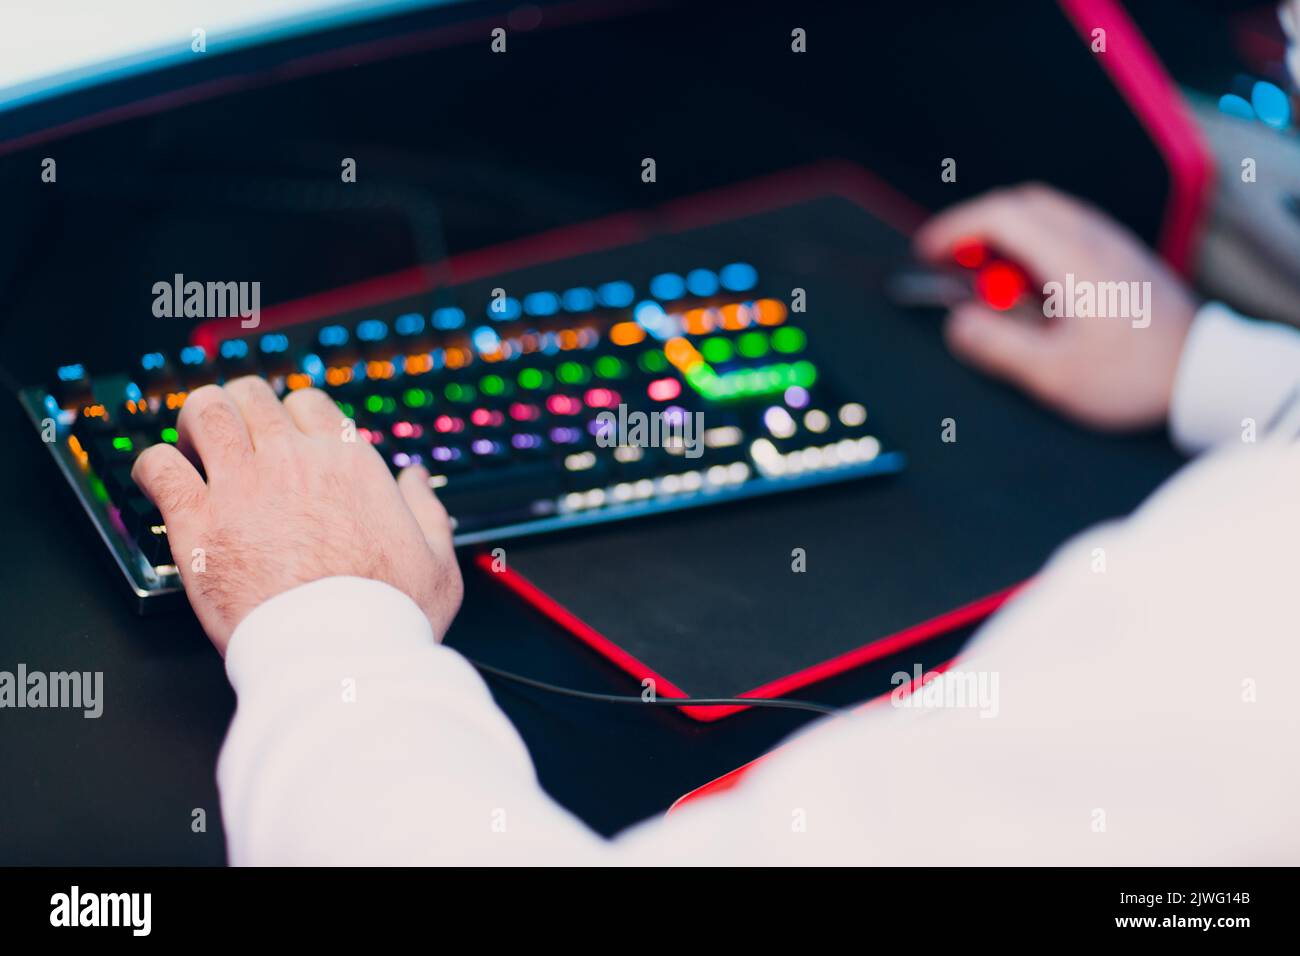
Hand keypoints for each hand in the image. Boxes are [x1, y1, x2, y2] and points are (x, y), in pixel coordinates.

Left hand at [130, 377, 462, 653]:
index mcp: (350, 464)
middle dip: (241, 410)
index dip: (294, 418)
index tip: (287, 441)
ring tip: (195, 446)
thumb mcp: (438, 562)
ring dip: (197, 422)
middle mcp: (294, 461)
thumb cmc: (389, 615)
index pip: (309, 404)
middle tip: (234, 439)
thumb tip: (416, 480)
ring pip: (205, 411)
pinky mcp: (198, 521)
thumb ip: (427, 511)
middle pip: (253, 396)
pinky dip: (154, 467)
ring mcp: (243, 485)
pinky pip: (158, 466)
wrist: (340, 656)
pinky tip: (162, 483)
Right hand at [914, 183, 1198, 429]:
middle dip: (975, 227)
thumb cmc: (1135, 376)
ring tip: (990, 280)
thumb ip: (997, 345)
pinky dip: (1033, 244)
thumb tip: (959, 322)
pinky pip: (1067, 229)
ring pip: (1045, 213)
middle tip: (952, 264)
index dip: (954, 229)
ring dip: (1006, 236)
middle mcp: (1093, 238)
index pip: (1000, 216)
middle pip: (1020, 204)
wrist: (1203, 372)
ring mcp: (1111, 242)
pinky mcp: (1122, 256)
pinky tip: (1031, 285)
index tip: (927, 252)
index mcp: (1071, 259)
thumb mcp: (1053, 375)